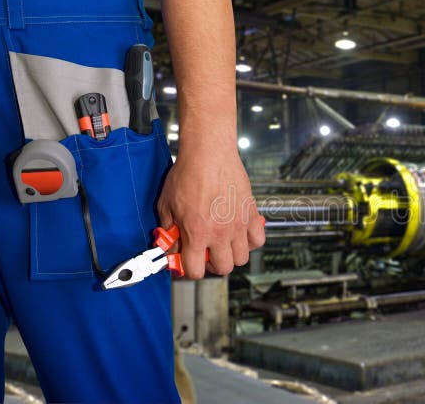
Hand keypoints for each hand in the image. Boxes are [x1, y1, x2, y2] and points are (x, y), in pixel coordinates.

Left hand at [157, 149, 264, 278]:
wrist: (209, 153)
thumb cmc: (187, 173)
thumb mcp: (166, 204)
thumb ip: (168, 228)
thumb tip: (170, 243)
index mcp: (196, 233)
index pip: (195, 271)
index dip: (190, 270)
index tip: (187, 262)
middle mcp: (219, 233)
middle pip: (224, 268)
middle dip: (213, 264)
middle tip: (207, 252)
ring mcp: (238, 225)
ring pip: (242, 258)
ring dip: (232, 254)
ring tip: (224, 242)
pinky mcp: (250, 214)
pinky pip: (258, 239)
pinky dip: (251, 241)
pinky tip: (240, 233)